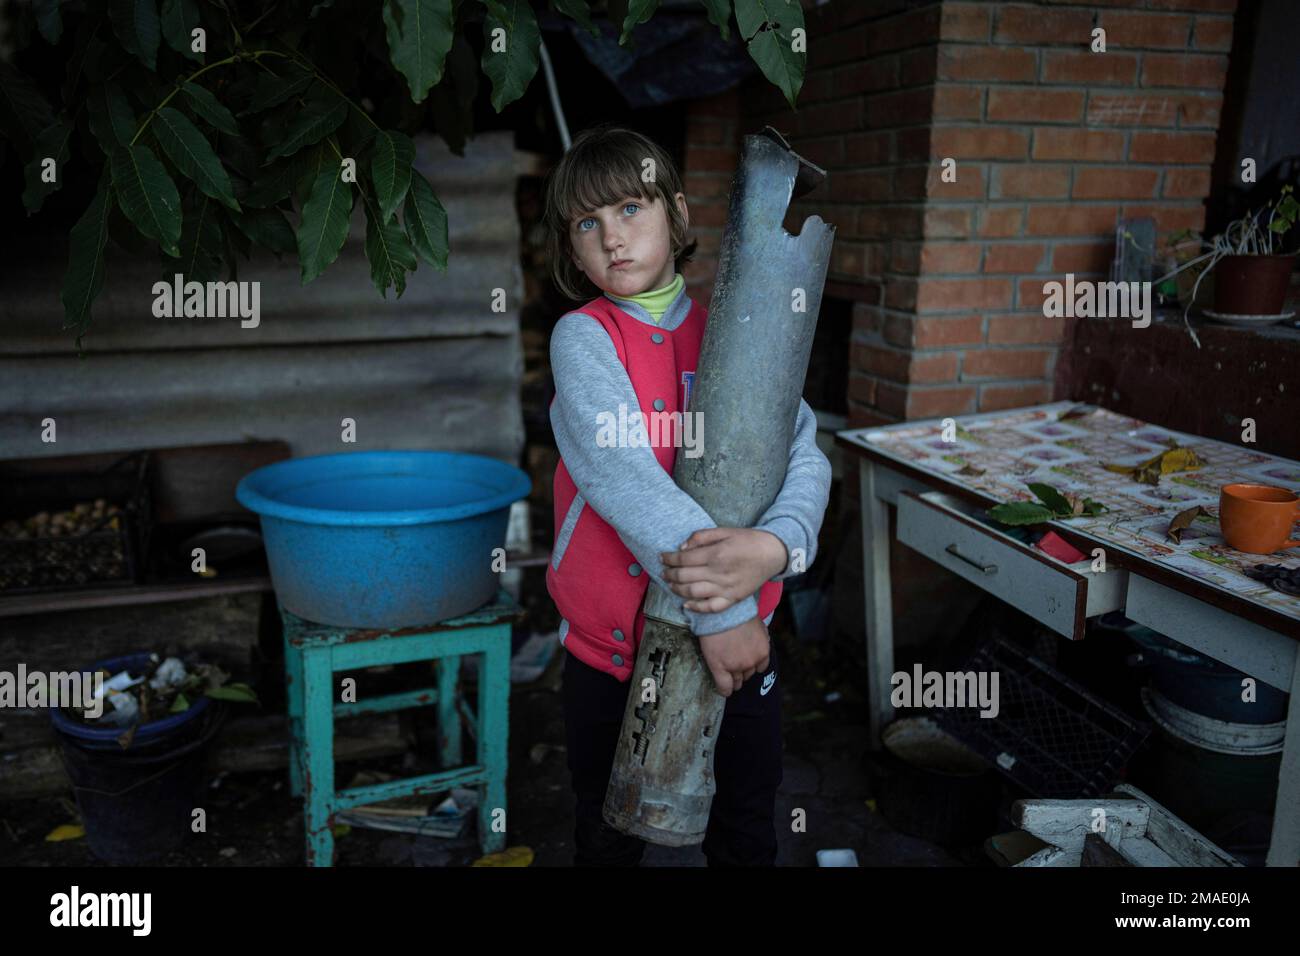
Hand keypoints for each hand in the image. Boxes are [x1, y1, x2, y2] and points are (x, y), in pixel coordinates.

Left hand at [661, 527, 787, 612]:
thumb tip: (682, 547)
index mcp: (715, 554)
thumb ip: (702, 536)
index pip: (683, 558)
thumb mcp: (724, 530)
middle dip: (669, 574)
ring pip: (693, 592)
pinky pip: (711, 607)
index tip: (662, 557)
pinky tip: (686, 605)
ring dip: (677, 589)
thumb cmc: (748, 540)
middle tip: (663, 571)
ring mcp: (725, 588)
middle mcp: (718, 573)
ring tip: (670, 584)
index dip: (669, 558)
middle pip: (684, 576)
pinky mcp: (733, 598)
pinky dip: (696, 608)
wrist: (772, 554)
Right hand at [698, 615, 769, 696]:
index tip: (746, 664)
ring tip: (727, 677)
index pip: (760, 668)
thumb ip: (762, 637)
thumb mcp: (758, 624)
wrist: (721, 611)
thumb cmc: (738, 613)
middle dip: (742, 671)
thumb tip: (763, 640)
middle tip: (734, 665)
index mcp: (763, 652)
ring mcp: (735, 666)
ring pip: (736, 682)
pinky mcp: (720, 668)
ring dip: (733, 680)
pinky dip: (724, 690)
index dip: (752, 665)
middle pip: (747, 675)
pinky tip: (724, 691)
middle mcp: (752, 662)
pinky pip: (724, 686)